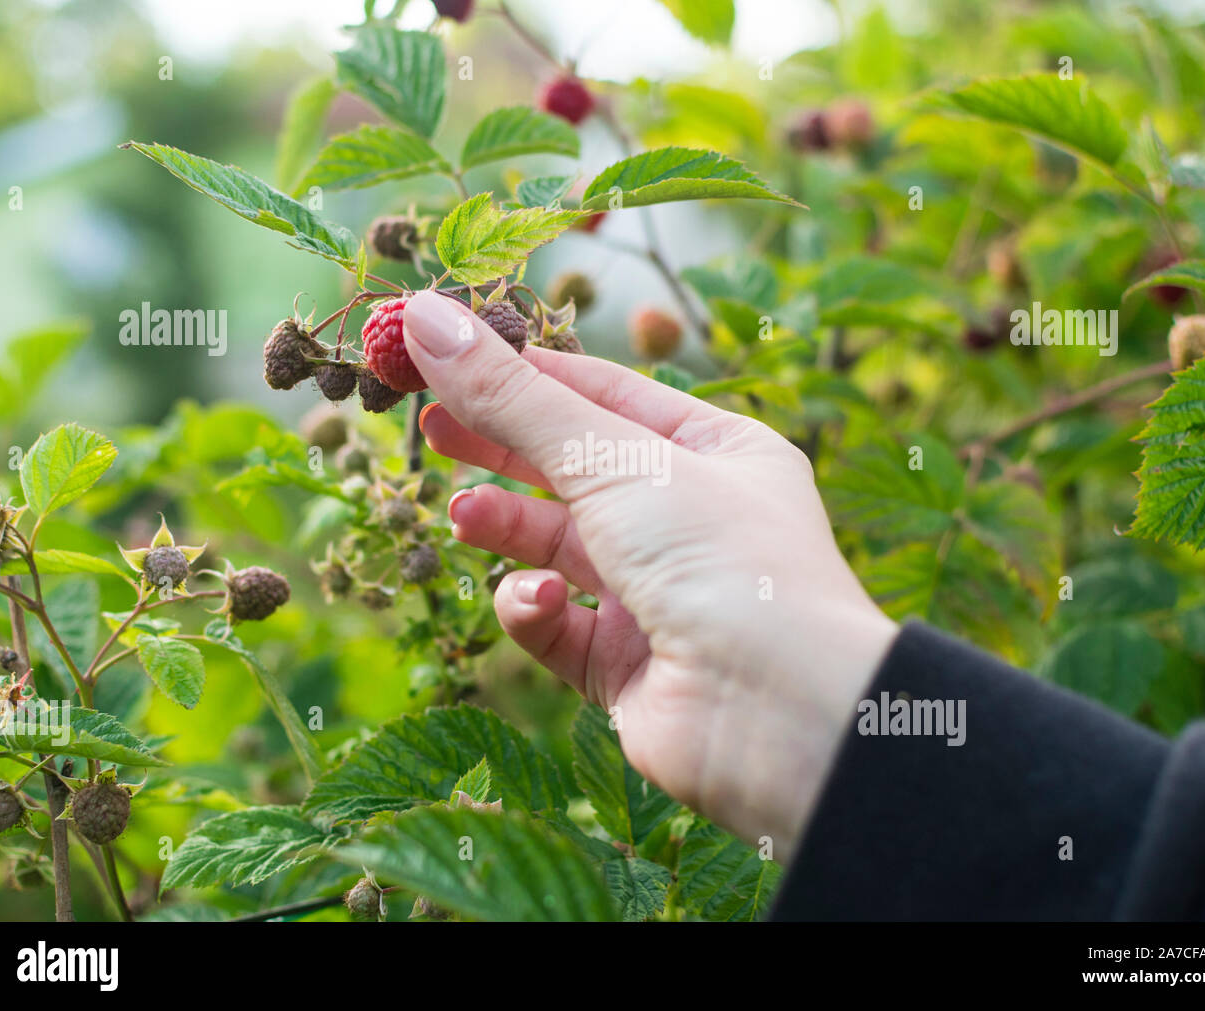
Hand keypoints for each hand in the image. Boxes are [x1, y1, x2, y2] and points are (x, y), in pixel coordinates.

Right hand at [402, 290, 897, 859]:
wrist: (780, 716)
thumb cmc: (720, 559)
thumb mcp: (615, 459)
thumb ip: (514, 398)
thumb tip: (425, 316)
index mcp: (715, 450)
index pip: (603, 395)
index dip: (521, 373)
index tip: (441, 353)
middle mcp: (691, 518)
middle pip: (573, 468)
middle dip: (501, 449)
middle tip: (428, 429)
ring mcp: (658, 593)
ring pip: (559, 548)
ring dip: (509, 528)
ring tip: (461, 515)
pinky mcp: (626, 665)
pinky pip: (559, 625)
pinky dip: (537, 611)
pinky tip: (536, 604)